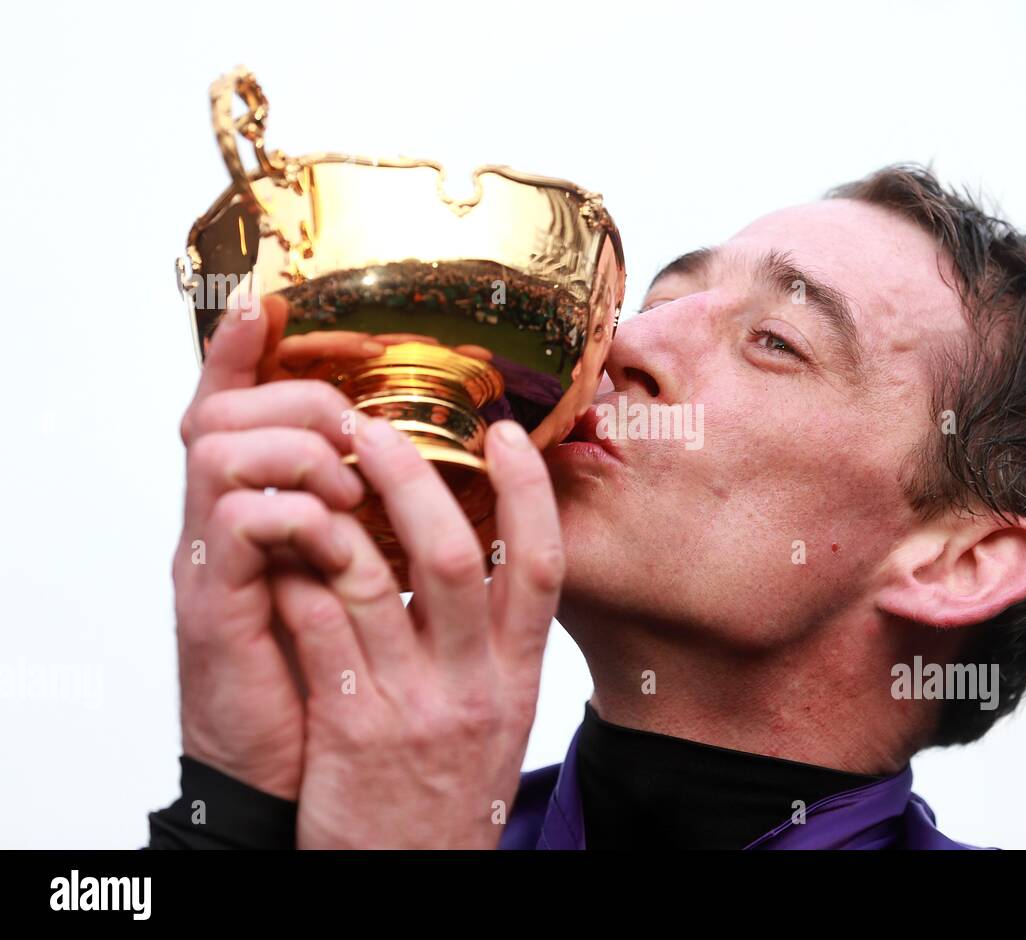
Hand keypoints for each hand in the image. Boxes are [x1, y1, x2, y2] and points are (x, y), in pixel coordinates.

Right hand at [173, 295, 365, 799]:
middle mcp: (221, 525)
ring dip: (301, 448)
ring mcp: (211, 561)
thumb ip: (372, 521)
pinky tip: (339, 532)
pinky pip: (238, 519)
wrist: (299, 768)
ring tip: (356, 487)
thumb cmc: (338, 670)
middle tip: (359, 429)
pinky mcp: (213, 606)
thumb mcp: (365, 580)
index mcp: (259, 511)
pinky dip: (297, 510)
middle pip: (222, 409)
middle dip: (297, 397)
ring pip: (221, 446)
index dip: (244, 350)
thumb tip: (426, 465)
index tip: (271, 300)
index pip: (235, 408)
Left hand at [270, 414, 562, 847]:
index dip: (529, 491)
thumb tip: (488, 559)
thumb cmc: (447, 796)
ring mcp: (409, 705)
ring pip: (370, 580)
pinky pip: (316, 628)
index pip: (543, 567)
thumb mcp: (497, 719)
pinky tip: (280, 547)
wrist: (409, 882)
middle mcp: (472, 684)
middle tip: (375, 427)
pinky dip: (295, 575)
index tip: (507, 433)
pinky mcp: (348, 726)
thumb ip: (495, 647)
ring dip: (336, 514)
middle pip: (452, 554)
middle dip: (412, 476)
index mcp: (517, 678)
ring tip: (315, 473)